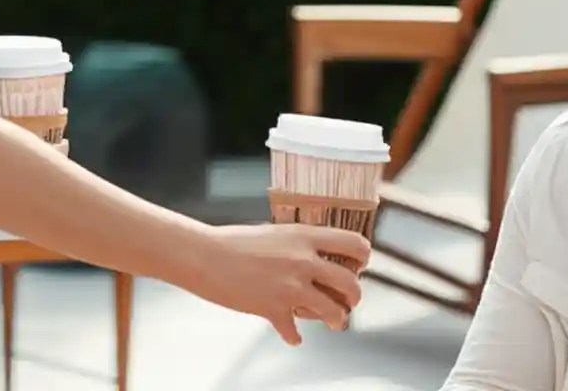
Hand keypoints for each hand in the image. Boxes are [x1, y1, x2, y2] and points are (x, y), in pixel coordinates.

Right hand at [191, 224, 370, 344]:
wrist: (204, 256)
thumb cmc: (233, 241)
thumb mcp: (274, 233)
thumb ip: (297, 245)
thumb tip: (313, 257)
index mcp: (305, 236)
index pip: (354, 243)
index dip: (363, 257)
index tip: (358, 265)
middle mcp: (304, 261)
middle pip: (351, 283)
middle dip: (355, 296)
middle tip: (350, 300)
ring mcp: (290, 287)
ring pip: (334, 312)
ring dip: (337, 320)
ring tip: (334, 322)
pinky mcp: (274, 309)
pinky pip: (295, 331)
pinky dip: (294, 336)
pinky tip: (292, 336)